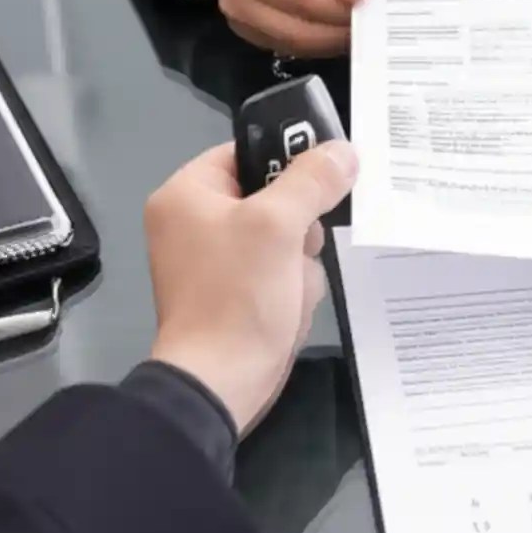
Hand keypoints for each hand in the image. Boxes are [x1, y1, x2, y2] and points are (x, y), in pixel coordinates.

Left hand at [143, 140, 356, 433]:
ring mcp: (215, 261)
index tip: (324, 175)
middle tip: (299, 243)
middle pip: (272, 196)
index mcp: (187, 195)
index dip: (286, 159)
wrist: (221, 382)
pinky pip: (278, 271)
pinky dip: (293, 286)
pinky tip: (290, 305)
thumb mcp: (279, 225)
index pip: (245, 151)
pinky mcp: (235, 293)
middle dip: (299, 225)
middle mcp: (194, 222)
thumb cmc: (238, 294)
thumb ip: (313, 181)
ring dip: (300, 261)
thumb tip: (344, 150)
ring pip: (284, 236)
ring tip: (291, 284)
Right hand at [189, 0, 368, 56]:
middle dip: (342, 28)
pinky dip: (320, 42)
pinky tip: (336, 27)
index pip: (308, 0)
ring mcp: (243, 25)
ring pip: (301, 46)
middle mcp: (240, 4)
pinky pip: (294, 48)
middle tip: (371, 17)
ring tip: (357, 22)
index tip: (371, 0)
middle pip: (304, 32)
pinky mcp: (252, 37)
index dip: (343, 6)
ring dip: (334, 39)